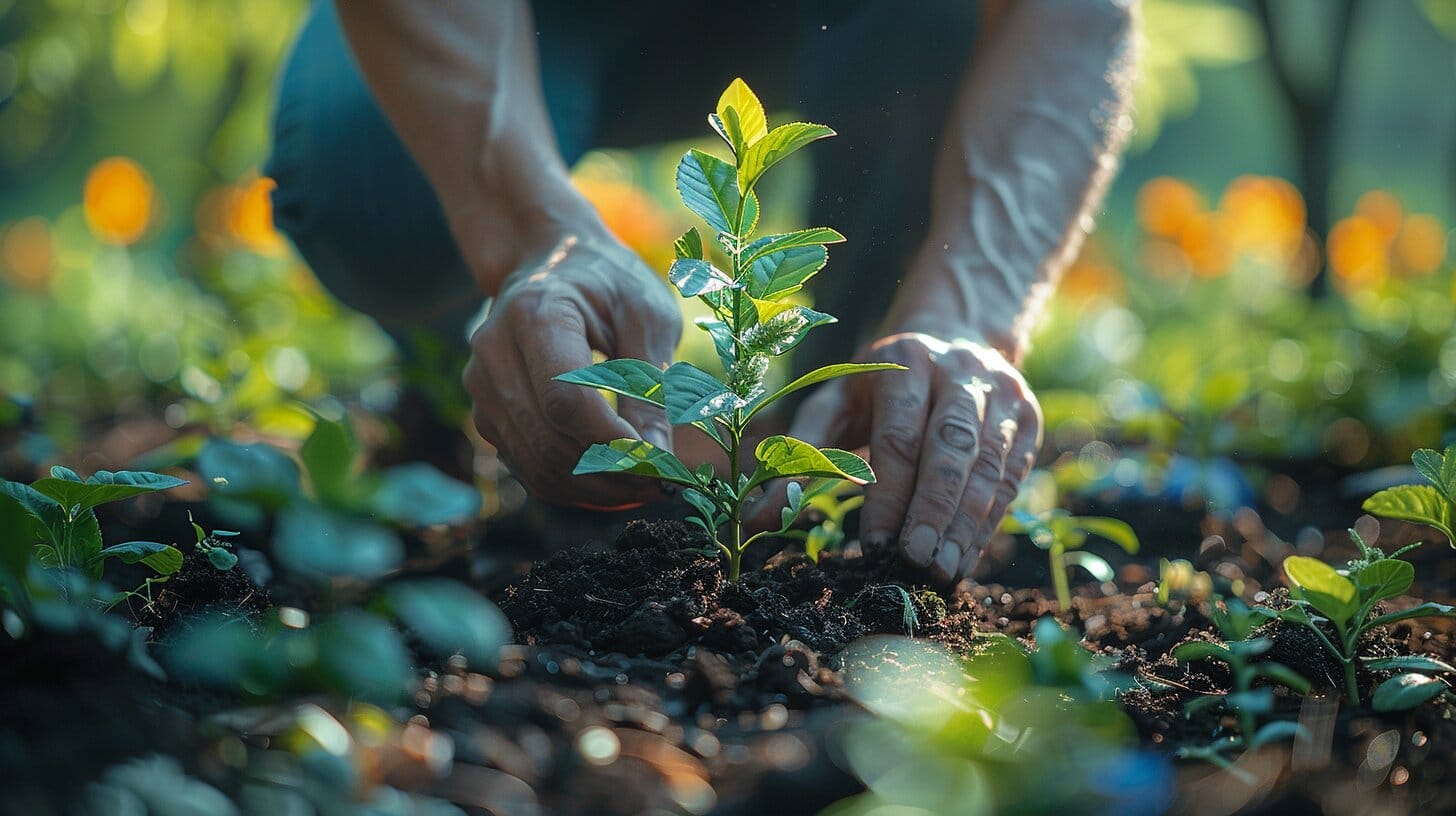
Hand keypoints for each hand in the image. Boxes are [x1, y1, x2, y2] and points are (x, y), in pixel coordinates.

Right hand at [462, 226, 682, 508]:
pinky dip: (574, 487)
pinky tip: (616, 483)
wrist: (553, 265)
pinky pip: (529, 468)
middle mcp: (493, 352)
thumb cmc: (609, 284)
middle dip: (610, 474)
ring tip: (646, 488)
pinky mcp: (488, 415)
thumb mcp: (647, 314)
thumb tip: (657, 458)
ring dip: (595, 490)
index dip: (613, 442)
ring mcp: (482, 387)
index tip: (661, 462)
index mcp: (535, 313)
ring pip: (537, 464)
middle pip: (548, 439)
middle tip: (664, 484)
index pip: (565, 399)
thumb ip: (651, 382)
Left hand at [775, 333, 1041, 585]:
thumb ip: (797, 459)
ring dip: (966, 525)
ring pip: (989, 466)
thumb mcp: (832, 409)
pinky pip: (1012, 477)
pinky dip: (989, 522)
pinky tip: (967, 556)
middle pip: (951, 448)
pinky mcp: (1028, 417)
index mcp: (904, 361)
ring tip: (943, 572)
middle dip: (934, 511)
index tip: (873, 546)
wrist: (955, 339)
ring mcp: (1002, 392)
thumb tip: (755, 520)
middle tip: (917, 563)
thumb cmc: (878, 390)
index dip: (888, 495)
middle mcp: (960, 370)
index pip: (897, 437)